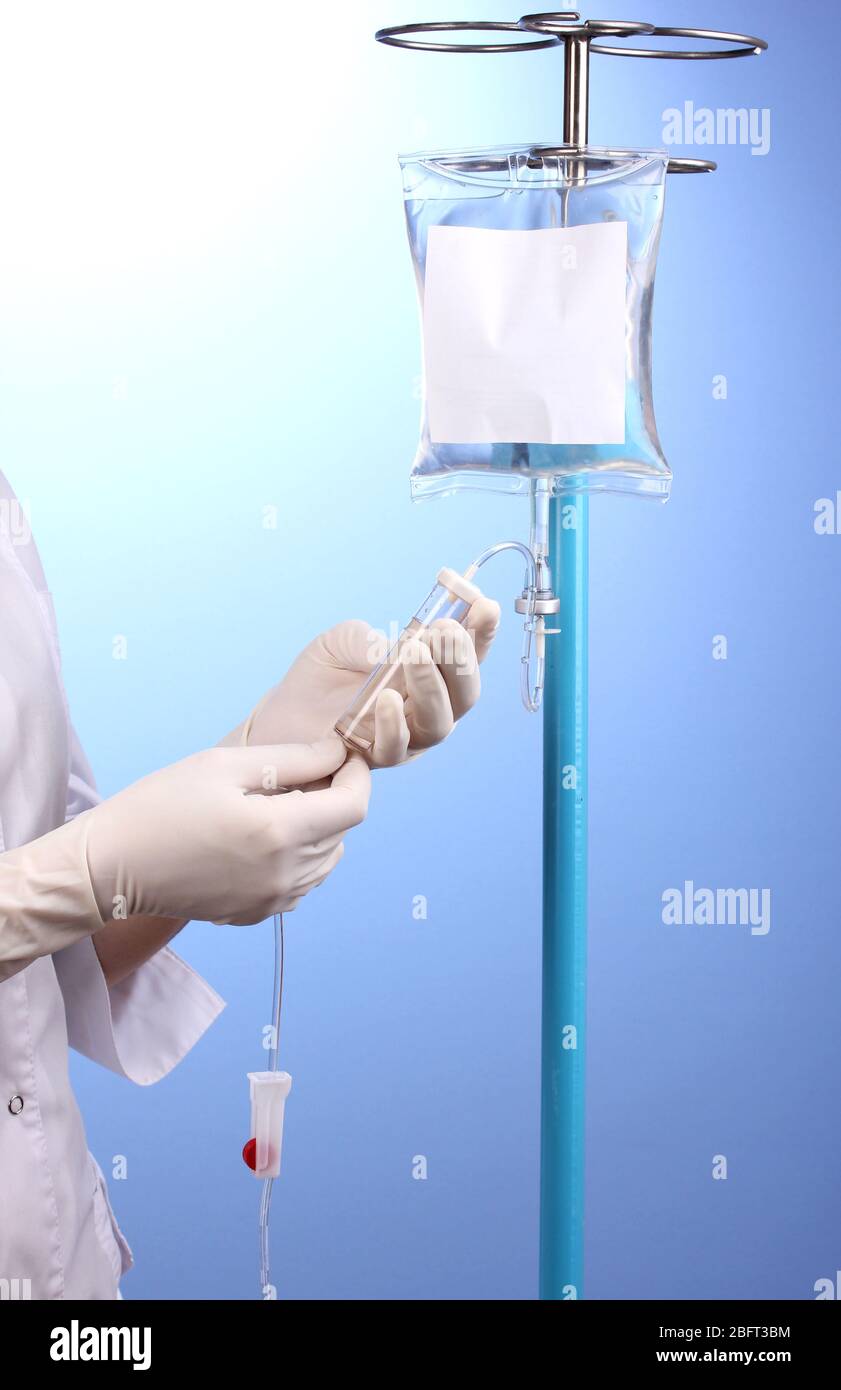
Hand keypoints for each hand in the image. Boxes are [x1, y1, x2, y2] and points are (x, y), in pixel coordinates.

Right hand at [84, 738, 368, 924]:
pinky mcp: (255, 914)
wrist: (111, 867)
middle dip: (335, 798)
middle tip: (307, 770)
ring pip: (327, 860)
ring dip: (320, 829)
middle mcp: (284, 874)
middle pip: (342, 832)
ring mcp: (271, 901)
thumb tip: (337, 752)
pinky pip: (302, 884)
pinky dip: (299, 858)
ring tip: (282, 803)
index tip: (344, 754)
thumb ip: (292, 759)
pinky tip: (265, 837)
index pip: (353, 807)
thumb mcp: (224, 765)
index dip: (357, 775)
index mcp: (278, 832)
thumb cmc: (160, 806)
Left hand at [226, 589, 499, 766]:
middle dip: (461, 659)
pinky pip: (397, 747)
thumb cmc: (324, 673)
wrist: (284, 709)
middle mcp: (429, 706)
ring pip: (439, 722)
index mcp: (431, 672)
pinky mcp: (377, 756)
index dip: (483, 631)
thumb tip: (392, 648)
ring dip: (432, 686)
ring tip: (416, 653)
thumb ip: (368, 639)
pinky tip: (387, 699)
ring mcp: (408, 735)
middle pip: (464, 692)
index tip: (485, 605)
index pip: (470, 654)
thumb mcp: (342, 639)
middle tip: (446, 630)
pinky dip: (395, 723)